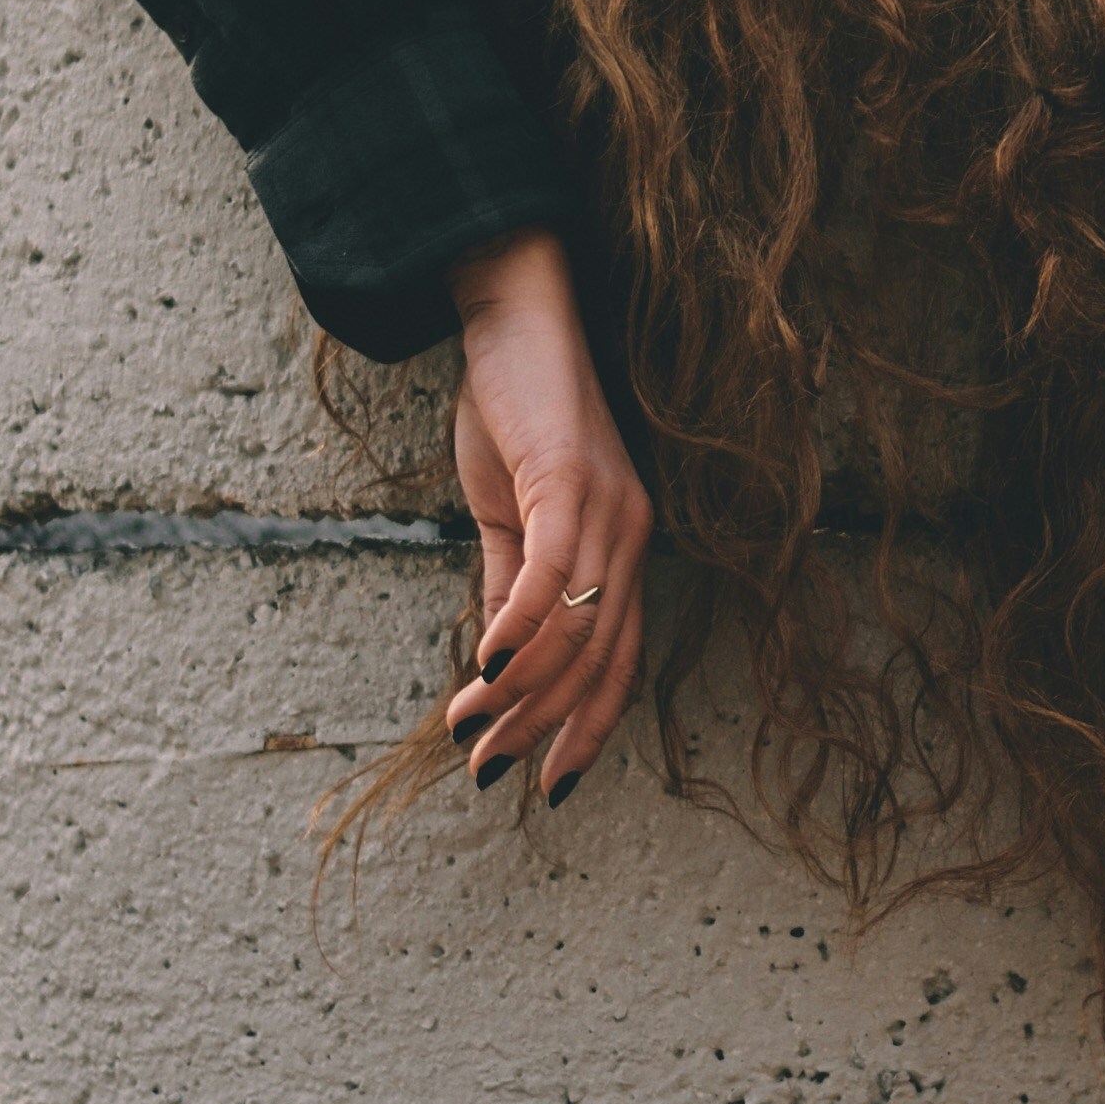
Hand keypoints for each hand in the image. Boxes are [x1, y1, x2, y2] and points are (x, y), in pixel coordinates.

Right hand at [435, 228, 650, 806]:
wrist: (517, 319)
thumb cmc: (517, 411)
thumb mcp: (511, 516)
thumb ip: (509, 589)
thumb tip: (496, 669)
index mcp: (623, 548)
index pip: (619, 663)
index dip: (586, 729)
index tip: (542, 784)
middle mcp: (631, 536)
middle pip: (601, 662)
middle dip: (546, 728)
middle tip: (491, 770)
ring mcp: (609, 509)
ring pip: (578, 630)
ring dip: (522, 692)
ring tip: (473, 727)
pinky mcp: (573, 480)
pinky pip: (553, 574)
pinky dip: (521, 628)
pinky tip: (483, 664)